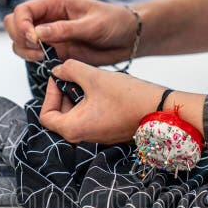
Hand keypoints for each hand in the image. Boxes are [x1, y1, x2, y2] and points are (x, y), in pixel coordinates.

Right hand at [4, 0, 137, 65]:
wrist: (128, 38)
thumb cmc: (114, 22)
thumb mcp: (92, 24)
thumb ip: (65, 29)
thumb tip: (38, 33)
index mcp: (55, 4)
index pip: (23, 10)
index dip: (22, 24)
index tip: (34, 38)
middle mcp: (48, 19)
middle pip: (14, 25)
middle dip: (19, 37)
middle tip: (37, 49)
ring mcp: (49, 37)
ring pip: (20, 42)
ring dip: (25, 51)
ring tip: (44, 57)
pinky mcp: (55, 52)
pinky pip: (34, 56)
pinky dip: (34, 61)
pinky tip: (49, 62)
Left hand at [39, 60, 166, 143]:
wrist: (161, 109)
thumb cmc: (128, 97)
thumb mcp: (94, 76)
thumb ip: (70, 69)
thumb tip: (58, 69)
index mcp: (73, 129)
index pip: (46, 116)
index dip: (49, 94)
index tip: (61, 78)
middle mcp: (83, 137)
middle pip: (60, 115)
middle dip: (65, 92)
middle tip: (76, 75)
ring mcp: (97, 135)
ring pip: (76, 114)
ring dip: (79, 95)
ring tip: (92, 80)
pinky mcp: (108, 131)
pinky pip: (91, 116)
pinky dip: (91, 101)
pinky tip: (103, 88)